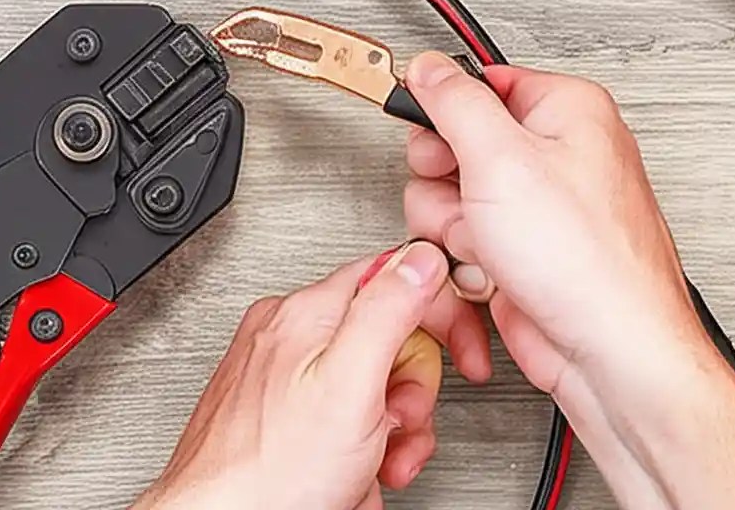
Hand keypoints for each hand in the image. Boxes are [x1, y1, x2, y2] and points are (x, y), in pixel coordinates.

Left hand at [132, 242, 450, 509]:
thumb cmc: (270, 472)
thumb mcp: (349, 384)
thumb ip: (387, 309)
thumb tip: (420, 258)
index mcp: (309, 313)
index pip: (399, 277)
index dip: (444, 319)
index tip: (464, 359)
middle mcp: (289, 334)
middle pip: (389, 339)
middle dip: (409, 394)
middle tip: (395, 427)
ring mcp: (279, 374)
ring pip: (369, 385)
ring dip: (388, 433)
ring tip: (372, 463)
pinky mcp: (277, 412)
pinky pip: (341, 416)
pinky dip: (357, 450)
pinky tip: (349, 475)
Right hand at [402, 53, 734, 508]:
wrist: (609, 351)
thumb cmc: (585, 262)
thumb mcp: (500, 159)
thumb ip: (455, 101)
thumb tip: (428, 67)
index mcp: (566, 111)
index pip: (480, 85)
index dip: (447, 114)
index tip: (435, 139)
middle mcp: (558, 153)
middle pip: (456, 142)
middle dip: (444, 179)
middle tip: (467, 197)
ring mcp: (538, 206)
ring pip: (451, 195)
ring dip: (452, 225)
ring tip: (486, 243)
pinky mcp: (522, 250)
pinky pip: (466, 238)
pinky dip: (467, 257)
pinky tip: (492, 270)